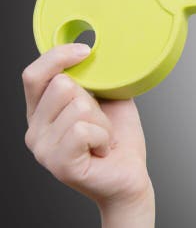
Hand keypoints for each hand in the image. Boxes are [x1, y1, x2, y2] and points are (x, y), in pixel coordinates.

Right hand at [23, 44, 152, 210]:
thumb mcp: (108, 99)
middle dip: (94, 101)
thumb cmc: (119, 140)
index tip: (87, 51)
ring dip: (103, 122)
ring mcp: (43, 148)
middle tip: (101, 125)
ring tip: (103, 140)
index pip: (33, 75)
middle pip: (62, 86)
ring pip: (78, 106)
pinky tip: (102, 150)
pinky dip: (103, 136)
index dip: (57, 56)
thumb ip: (94, 77)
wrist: (130, 177)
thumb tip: (93, 49)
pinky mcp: (58, 163)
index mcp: (41, 112)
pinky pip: (83, 130)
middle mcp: (35, 130)